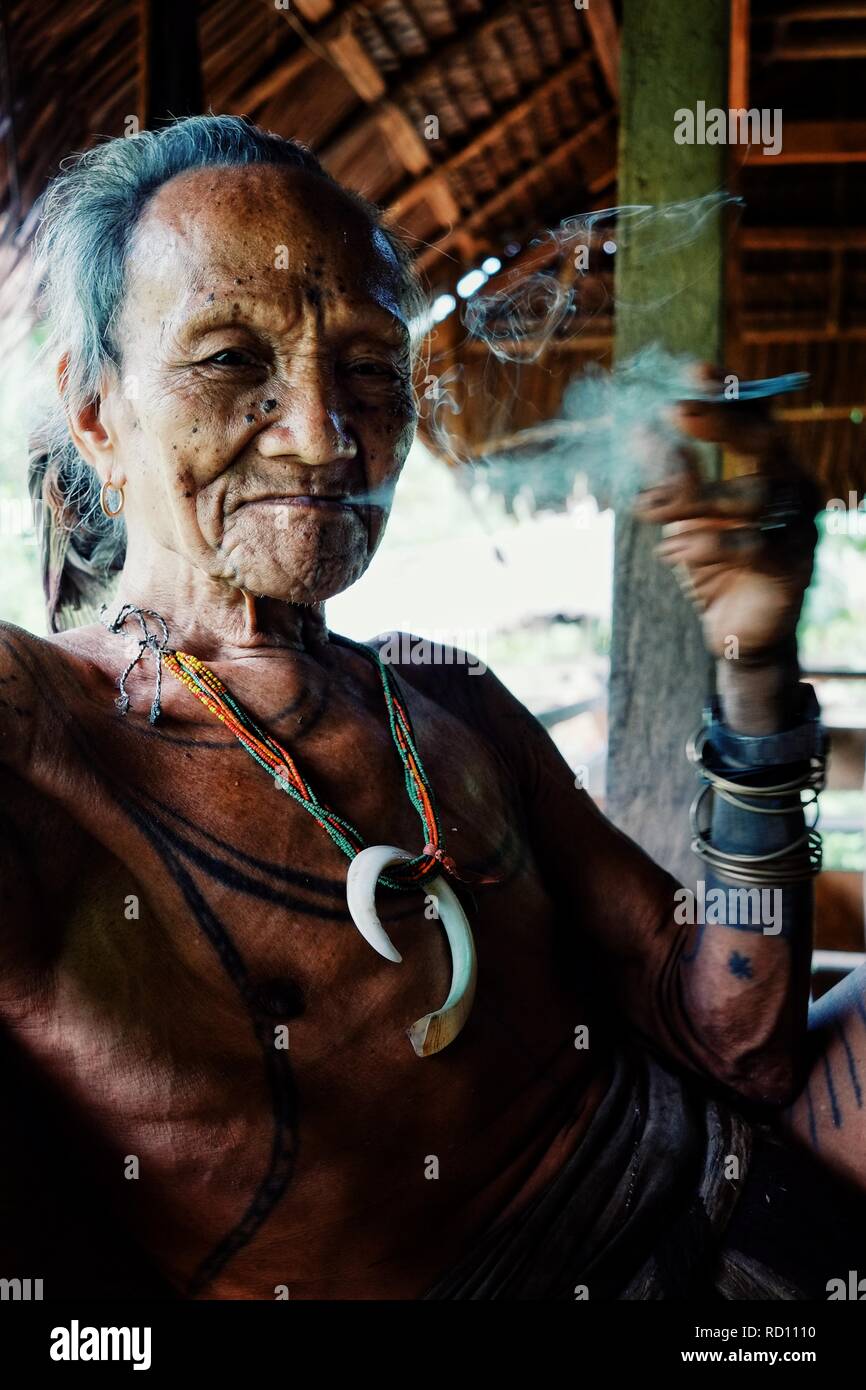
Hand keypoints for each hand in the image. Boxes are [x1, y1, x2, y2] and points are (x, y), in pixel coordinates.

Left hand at [633, 368, 818, 664]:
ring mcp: (797, 526)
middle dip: (719, 422)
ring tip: (648, 510)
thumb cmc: (712, 561)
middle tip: (675, 410)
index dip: (729, 392)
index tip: (694, 370)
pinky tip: (673, 550)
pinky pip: (750, 546)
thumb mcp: (681, 513)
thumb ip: (666, 475)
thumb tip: (638, 431)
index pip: (758, 415)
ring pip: (749, 497)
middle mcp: (792, 486)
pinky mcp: (790, 567)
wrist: (737, 629)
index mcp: (771, 463)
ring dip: (691, 499)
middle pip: (765, 442)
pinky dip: (706, 545)